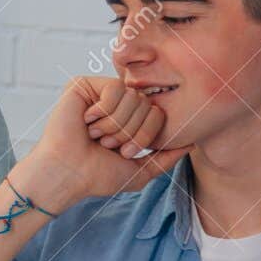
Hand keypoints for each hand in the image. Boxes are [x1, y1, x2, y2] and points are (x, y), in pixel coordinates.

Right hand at [17, 77, 192, 211]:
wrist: (67, 173)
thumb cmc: (96, 175)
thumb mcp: (139, 171)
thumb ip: (166, 158)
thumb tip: (192, 143)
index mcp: (128, 119)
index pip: (157, 114)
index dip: (144, 136)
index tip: (121, 151)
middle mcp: (115, 103)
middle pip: (146, 104)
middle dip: (128, 132)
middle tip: (105, 143)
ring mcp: (99, 92)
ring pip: (132, 97)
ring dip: (113, 125)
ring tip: (94, 134)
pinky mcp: (84, 85)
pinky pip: (114, 89)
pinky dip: (102, 112)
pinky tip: (86, 121)